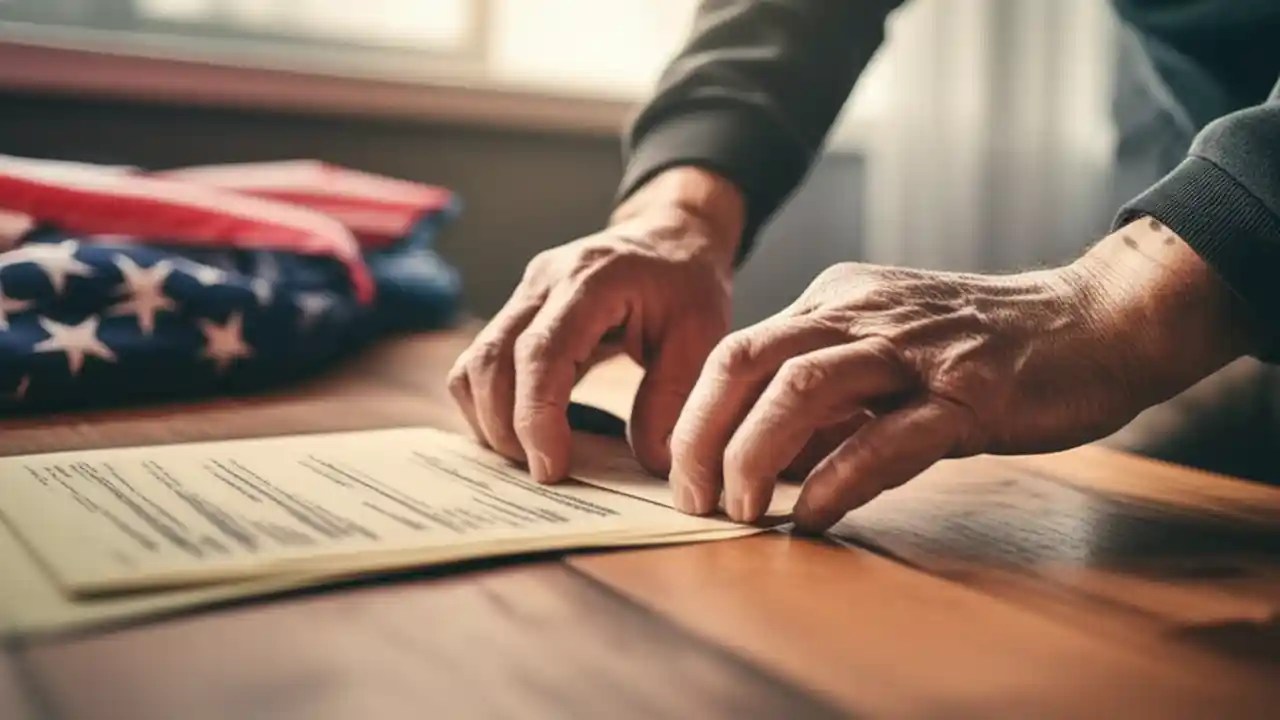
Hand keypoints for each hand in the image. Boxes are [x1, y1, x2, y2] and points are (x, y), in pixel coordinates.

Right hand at [449, 167, 743, 482]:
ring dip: (491, 419)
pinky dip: (489, 403)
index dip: (536, 417)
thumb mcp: (700, 337)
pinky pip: (479, 362)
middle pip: (492, 362)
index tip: (551, 466)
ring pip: (474, 364)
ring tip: (531, 455)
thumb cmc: (687, 283)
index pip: (539, 354)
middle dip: (507, 429)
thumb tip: (648, 462)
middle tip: (543, 472)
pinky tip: (521, 430)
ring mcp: (523, 293)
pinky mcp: (516, 310)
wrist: (670, 236)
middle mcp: (544, 282)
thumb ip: (671, 398)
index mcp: (591, 281)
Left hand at [670, 217, 1257, 531]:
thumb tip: (765, 452)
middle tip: (692, 497)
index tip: (682, 472)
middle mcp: (863, 315)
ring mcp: (915, 352)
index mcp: (837, 300)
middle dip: (701, 435)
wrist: (1095, 319)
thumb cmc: (985, 343)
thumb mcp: (889, 342)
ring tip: (740, 511)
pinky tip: (812, 518)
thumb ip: (829, 385)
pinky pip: (884, 440)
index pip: (738, 351)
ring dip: (754, 456)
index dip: (694, 415)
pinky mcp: (967, 394)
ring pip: (802, 391)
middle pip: (747, 362)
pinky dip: (835, 482)